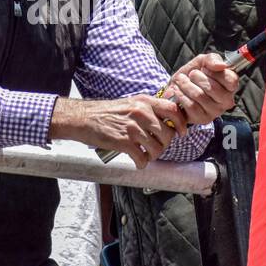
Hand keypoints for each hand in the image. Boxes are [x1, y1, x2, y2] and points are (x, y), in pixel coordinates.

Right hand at [49, 94, 186, 168]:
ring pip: (157, 148)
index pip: (173, 110)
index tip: (181, 132)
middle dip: (164, 144)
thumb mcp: (130, 103)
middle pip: (168, 133)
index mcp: (144, 102)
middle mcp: (141, 113)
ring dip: (153, 155)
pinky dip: (141, 163)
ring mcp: (133, 128)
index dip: (181, 123)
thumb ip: (147, 109)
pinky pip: (142, 158)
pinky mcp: (124, 142)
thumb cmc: (106, 112)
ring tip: (146, 155)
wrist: (83, 118)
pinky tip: (137, 162)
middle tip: (156, 147)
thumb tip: (166, 121)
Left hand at [162, 53, 238, 124]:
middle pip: (213, 88)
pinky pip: (191, 106)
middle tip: (191, 74)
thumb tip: (222, 65)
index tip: (205, 69)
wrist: (176, 87)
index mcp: (230, 86)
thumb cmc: (193, 75)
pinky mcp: (203, 119)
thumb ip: (212, 59)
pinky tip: (178, 91)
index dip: (215, 73)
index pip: (231, 80)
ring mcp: (215, 112)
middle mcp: (226, 101)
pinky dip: (181, 96)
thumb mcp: (202, 62)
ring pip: (200, 96)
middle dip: (197, 77)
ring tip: (181, 81)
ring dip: (186, 85)